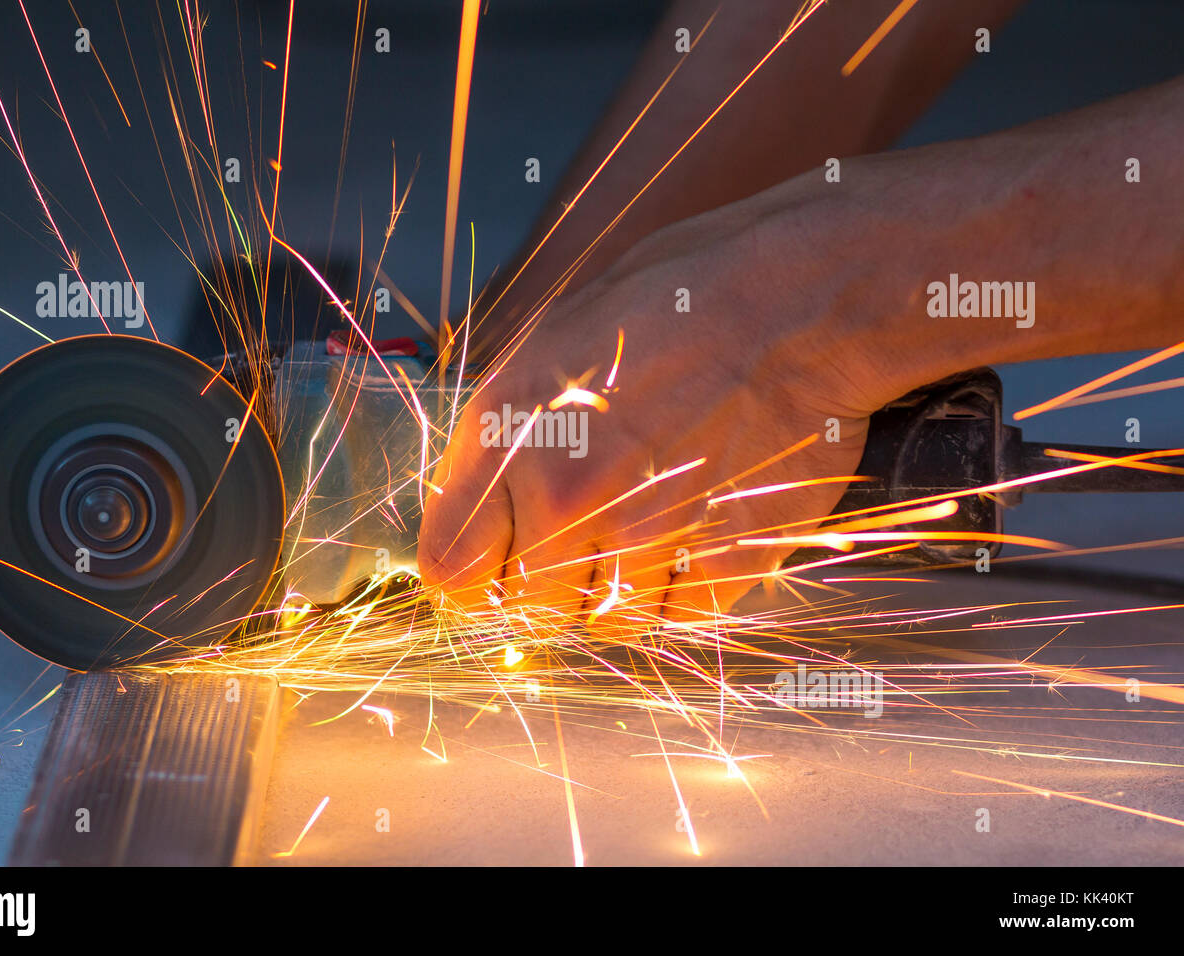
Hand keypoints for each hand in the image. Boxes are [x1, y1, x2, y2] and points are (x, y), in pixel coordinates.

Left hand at [418, 181, 900, 624]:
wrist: (796, 300)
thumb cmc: (671, 305)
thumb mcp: (549, 344)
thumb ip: (499, 439)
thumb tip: (468, 514)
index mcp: (508, 436)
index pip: (449, 570)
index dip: (472, 578)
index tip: (497, 570)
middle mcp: (567, 495)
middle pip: (529, 613)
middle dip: (550, 588)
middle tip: (587, 543)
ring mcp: (648, 534)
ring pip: (607, 623)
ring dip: (620, 591)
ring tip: (650, 528)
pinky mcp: (727, 557)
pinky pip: (683, 619)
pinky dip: (687, 593)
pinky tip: (699, 536)